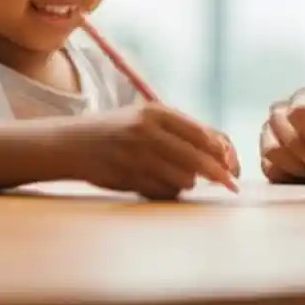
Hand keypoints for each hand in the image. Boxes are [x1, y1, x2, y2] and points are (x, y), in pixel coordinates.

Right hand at [74, 103, 236, 199]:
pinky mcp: (128, 177)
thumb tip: (223, 150)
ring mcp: (136, 156)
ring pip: (183, 179)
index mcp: (155, 113)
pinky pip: (164, 192)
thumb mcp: (145, 119)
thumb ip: (180, 130)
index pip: (202, 134)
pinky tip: (156, 182)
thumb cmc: (115, 131)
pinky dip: (168, 191)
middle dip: (219, 175)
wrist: (70, 143)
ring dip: (186, 182)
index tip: (233, 165)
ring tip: (172, 175)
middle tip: (232, 186)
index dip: (223, 152)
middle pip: (198, 160)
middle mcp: (146, 132)